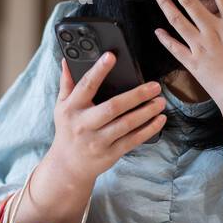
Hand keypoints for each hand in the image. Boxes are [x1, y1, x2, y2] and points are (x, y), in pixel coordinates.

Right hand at [45, 51, 165, 186]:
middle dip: (136, 96)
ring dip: (146, 112)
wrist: (68, 165)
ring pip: (126, 125)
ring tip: (160, 101)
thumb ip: (67, 83)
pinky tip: (159, 120)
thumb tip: (67, 60)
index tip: (111, 56)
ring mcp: (98, 140)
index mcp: (72, 108)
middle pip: (112, 107)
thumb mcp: (62, 107)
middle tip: (154, 86)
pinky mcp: (110, 153)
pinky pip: (132, 140)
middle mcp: (84, 124)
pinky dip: (148, 130)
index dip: (99, 71)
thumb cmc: (68, 131)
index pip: (86, 86)